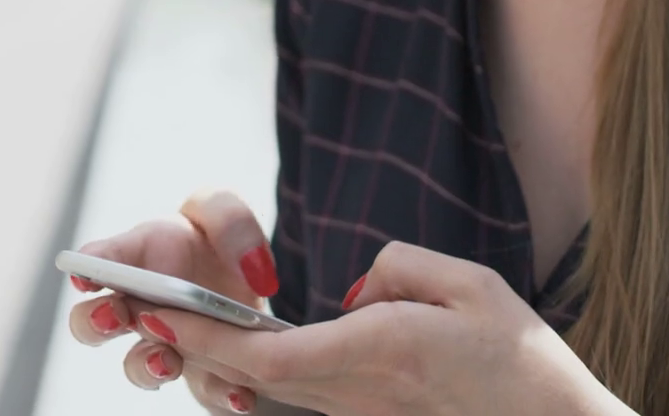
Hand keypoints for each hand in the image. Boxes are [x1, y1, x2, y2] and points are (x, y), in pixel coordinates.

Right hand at [66, 189, 282, 412]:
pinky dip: (222, 395)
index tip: (85, 278)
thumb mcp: (224, 212)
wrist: (254, 285)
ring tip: (168, 359)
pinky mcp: (202, 374)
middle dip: (94, 323)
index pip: (97, 260)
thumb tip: (243, 267)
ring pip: (137, 367)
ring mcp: (165, 344)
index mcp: (136, 257)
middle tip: (116, 316)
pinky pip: (204, 393)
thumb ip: (227, 217)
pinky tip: (240, 394)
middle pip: (91, 322)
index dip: (84, 269)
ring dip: (146, 367)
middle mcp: (138, 306)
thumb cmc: (221, 241)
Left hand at [121, 241, 635, 415]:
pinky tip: (241, 354)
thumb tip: (355, 289)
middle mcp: (360, 393)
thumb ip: (400, 267)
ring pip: (273, 390)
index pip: (268, 352)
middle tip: (141, 308)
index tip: (159, 307)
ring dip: (221, 360)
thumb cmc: (526, 361)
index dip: (205, 333)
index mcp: (380, 351)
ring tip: (174, 322)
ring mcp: (364, 415)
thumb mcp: (472, 284)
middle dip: (193, 344)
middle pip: (254, 377)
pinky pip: (304, 397)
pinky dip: (264, 375)